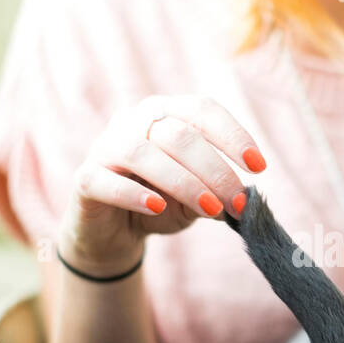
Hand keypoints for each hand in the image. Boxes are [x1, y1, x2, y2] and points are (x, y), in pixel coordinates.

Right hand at [58, 92, 266, 273]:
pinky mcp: (84, 178)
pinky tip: (157, 207)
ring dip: (184, 182)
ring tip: (211, 209)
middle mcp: (134, 121)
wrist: (114, 232)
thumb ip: (215, 193)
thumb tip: (242, 197)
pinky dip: (133, 194)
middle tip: (239, 203)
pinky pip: (106, 181)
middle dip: (215, 170)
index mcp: (166, 113)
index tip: (259, 166)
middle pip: (178, 134)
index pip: (202, 109)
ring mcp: (105, 147)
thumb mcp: (195, 199)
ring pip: (143, 153)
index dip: (233, 135)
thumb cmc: (160, 204)